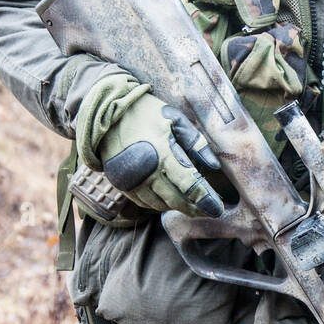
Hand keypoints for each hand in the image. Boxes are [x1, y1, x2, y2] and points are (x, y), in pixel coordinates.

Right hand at [76, 76, 224, 217]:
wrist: (106, 113)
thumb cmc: (145, 113)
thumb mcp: (175, 120)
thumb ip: (196, 142)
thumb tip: (213, 166)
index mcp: (163, 155)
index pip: (190, 185)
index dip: (206, 200)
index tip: (218, 209)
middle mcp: (146, 173)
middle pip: (176, 201)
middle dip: (194, 209)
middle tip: (209, 211)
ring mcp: (131, 181)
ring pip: (159, 205)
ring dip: (176, 207)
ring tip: (191, 204)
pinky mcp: (121, 184)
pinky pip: (143, 203)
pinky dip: (158, 204)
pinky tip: (169, 199)